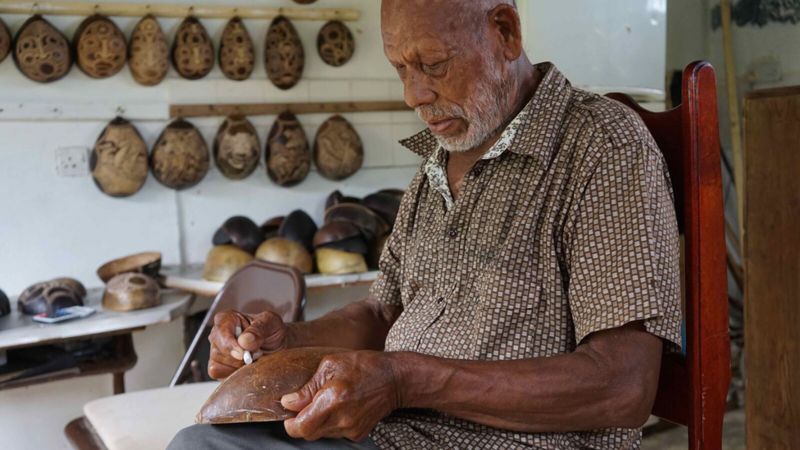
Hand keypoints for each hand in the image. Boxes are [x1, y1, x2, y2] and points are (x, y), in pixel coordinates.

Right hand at [207, 310, 288, 379]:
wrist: (278, 346)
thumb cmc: (272, 330)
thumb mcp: (271, 323)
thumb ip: (259, 329)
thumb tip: (244, 341)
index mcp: (226, 319)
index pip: (221, 332)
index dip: (231, 345)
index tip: (245, 353)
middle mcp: (217, 335)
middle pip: (219, 352)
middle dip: (240, 357)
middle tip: (257, 353)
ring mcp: (215, 352)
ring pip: (218, 365)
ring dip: (239, 366)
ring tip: (253, 358)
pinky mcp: (217, 368)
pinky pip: (220, 375)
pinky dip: (235, 374)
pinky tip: (246, 367)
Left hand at [281, 351, 400, 441]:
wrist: (394, 379)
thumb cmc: (365, 366)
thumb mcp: (331, 365)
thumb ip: (308, 386)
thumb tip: (289, 402)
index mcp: (332, 399)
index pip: (301, 427)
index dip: (290, 423)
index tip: (290, 412)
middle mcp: (342, 418)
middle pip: (309, 434)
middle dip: (302, 422)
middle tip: (305, 406)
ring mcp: (351, 429)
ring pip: (321, 434)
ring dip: (317, 422)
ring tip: (327, 403)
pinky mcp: (358, 433)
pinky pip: (335, 433)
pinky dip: (332, 423)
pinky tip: (340, 408)